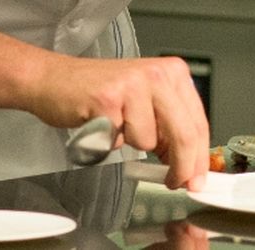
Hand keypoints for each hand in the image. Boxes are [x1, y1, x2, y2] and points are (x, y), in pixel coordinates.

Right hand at [26, 55, 209, 190]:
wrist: (54, 79)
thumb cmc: (98, 92)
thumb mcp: (146, 103)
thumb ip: (169, 127)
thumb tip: (189, 164)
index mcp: (172, 72)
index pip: (199, 122)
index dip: (200, 158)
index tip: (198, 178)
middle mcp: (157, 74)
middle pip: (184, 134)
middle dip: (181, 167)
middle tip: (175, 182)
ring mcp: (132, 85)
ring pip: (148, 142)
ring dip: (131, 145)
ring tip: (115, 125)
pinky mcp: (107, 100)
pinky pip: (119, 141)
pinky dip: (109, 141)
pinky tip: (100, 123)